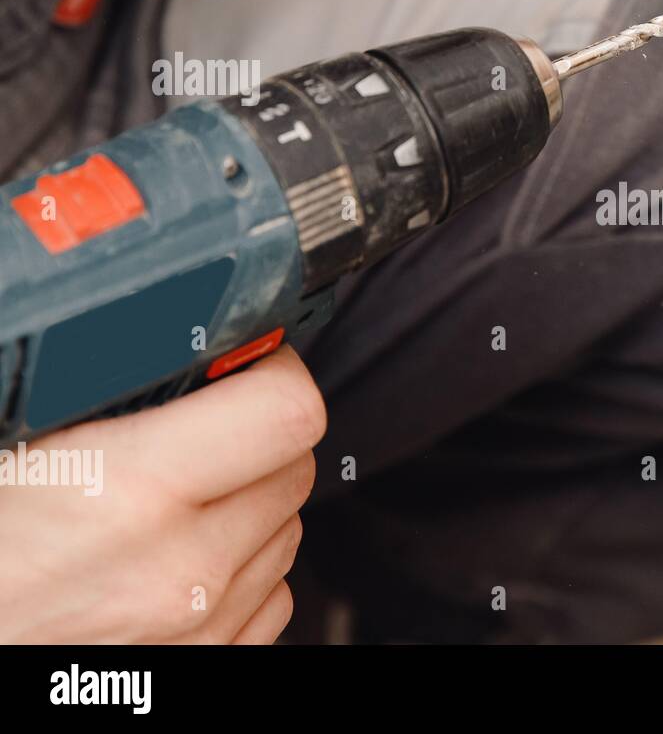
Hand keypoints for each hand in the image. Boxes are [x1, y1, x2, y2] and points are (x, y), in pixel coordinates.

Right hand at [0, 347, 324, 642]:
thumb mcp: (8, 442)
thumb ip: (90, 388)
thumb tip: (151, 332)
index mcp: (128, 494)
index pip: (285, 412)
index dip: (275, 370)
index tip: (253, 360)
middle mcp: (180, 570)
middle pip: (294, 467)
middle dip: (258, 435)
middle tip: (202, 426)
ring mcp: (198, 630)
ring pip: (286, 531)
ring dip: (249, 503)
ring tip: (174, 499)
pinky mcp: (206, 668)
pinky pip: (271, 596)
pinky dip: (241, 568)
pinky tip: (178, 555)